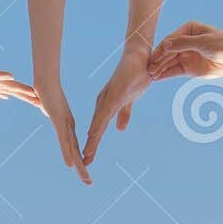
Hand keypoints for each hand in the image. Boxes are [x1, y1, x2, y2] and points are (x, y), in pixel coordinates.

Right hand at [35, 80, 89, 185]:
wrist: (46, 78)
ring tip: (86, 179)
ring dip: (79, 165)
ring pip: (73, 148)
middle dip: (82, 168)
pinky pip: (65, 139)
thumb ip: (47, 109)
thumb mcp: (47, 105)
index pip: (73, 145)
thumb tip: (44, 108)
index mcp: (67, 124)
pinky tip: (72, 165)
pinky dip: (68, 153)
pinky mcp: (60, 120)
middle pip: (76, 150)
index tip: (82, 171)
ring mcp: (65, 124)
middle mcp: (68, 126)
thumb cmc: (45, 89)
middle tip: (89, 183)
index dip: (78, 159)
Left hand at [84, 51, 151, 166]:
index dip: (93, 145)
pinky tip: (93, 135)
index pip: (98, 130)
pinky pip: (104, 113)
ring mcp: (107, 100)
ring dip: (92, 142)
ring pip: (97, 125)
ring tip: (85, 157)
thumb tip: (119, 129)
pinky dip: (98, 125)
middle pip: (95, 131)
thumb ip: (124, 114)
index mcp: (106, 107)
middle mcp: (103, 104)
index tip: (87, 160)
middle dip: (89, 148)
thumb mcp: (128, 101)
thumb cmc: (134, 76)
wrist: (139, 57)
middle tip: (83, 165)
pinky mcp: (113, 95)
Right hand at [147, 23, 222, 80]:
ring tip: (150, 76)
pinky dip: (166, 74)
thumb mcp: (205, 42)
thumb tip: (165, 45)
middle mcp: (184, 42)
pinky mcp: (190, 68)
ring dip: (159, 69)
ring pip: (169, 62)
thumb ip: (184, 43)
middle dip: (157, 61)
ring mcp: (187, 55)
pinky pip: (175, 71)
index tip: (152, 59)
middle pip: (167, 52)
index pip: (169, 41)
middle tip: (148, 70)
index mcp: (188, 30)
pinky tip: (157, 78)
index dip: (160, 50)